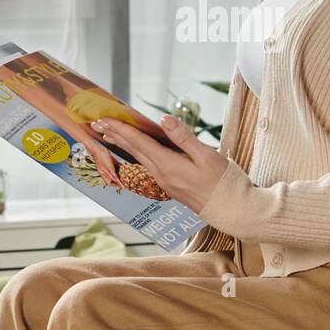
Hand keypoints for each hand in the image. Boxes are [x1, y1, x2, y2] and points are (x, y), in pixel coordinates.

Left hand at [83, 137, 122, 188]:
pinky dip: (118, 181)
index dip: (113, 184)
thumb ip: (114, 164)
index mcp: (102, 172)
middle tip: (122, 186)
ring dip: (118, 184)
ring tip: (124, 187)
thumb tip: (121, 166)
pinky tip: (122, 184)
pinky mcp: (109, 168)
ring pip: (113, 181)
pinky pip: (114, 177)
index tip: (118, 185)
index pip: (107, 181)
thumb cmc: (102, 153)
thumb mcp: (109, 160)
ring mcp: (106, 171)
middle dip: (116, 186)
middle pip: (109, 183)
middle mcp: (103, 173)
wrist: (97, 149)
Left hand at [89, 114, 229, 212]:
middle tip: (98, 123)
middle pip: (133, 151)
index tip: (104, 119)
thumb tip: (163, 119)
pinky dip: (137, 154)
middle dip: (115, 135)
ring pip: (138, 159)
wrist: (231, 211)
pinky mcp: (171, 186)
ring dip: (123, 145)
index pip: (138, 142)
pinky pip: (147, 166)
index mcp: (168, 165)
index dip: (120, 129)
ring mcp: (165, 183)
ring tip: (109, 135)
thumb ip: (183, 137)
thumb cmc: (223, 182)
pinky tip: (136, 151)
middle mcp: (162, 175)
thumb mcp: (207, 155)